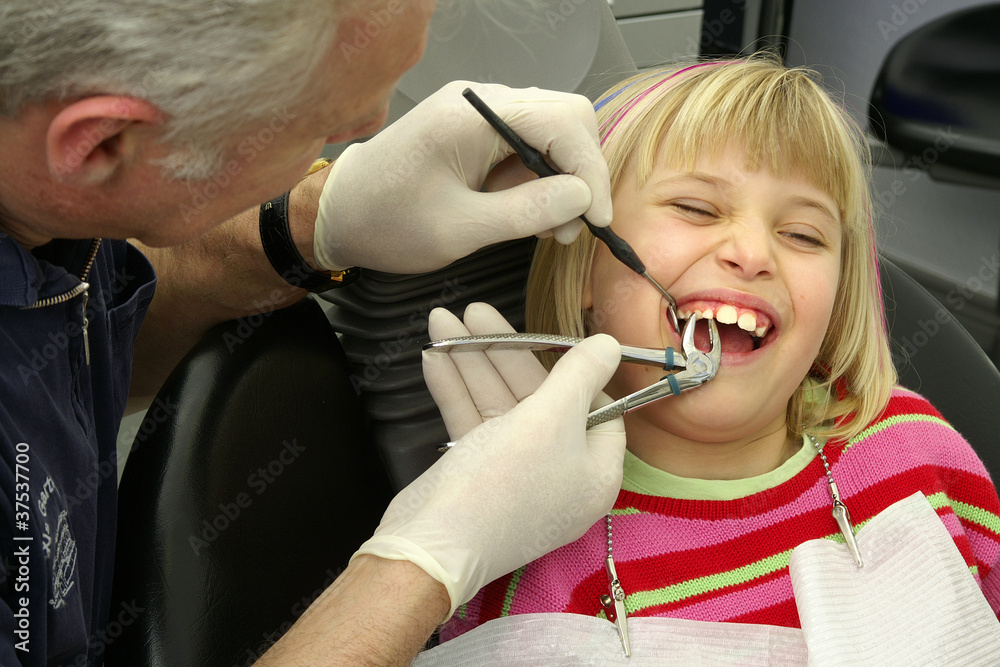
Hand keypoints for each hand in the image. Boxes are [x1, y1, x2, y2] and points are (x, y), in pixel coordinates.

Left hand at [313, 81, 611, 272]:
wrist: (340, 213)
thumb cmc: (385, 220)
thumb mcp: (459, 230)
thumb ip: (525, 212)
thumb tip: (582, 198)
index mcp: (471, 115)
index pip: (563, 122)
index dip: (590, 171)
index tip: (595, 218)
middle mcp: (480, 101)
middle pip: (566, 118)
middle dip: (580, 173)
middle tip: (571, 226)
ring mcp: (479, 112)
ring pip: (553, 132)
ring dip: (561, 180)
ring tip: (549, 227)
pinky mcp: (477, 129)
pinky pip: (528, 144)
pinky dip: (539, 179)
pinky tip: (529, 213)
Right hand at [351, 304, 625, 615]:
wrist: (429, 547)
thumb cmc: (500, 484)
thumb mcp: (548, 419)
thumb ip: (579, 375)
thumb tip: (611, 344)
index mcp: (594, 471)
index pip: (598, 408)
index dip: (575, 368)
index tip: (550, 333)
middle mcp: (560, 475)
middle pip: (539, 399)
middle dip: (502, 352)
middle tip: (473, 311)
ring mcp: (515, 477)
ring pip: (499, 407)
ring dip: (470, 363)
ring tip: (442, 321)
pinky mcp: (476, 477)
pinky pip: (472, 425)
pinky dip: (454, 391)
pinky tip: (431, 357)